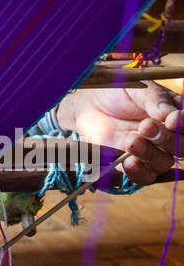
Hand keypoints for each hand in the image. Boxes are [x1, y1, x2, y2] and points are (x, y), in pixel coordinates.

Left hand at [56, 83, 182, 184]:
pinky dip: (139, 172)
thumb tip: (171, 115)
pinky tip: (129, 162)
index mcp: (176, 114)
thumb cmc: (119, 92)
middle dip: (167, 139)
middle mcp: (169, 136)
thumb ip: (155, 100)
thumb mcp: (139, 89)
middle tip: (146, 126)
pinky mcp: (134, 165)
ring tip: (132, 141)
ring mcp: (153, 152)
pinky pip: (144, 176)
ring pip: (163, 162)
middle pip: (182, 147)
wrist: (91, 103)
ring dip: (150, 154)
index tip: (172, 120)